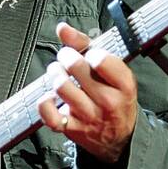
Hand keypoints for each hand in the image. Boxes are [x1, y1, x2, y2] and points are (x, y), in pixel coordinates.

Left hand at [37, 21, 137, 164]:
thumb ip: (88, 46)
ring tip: (58, 73)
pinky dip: (44, 102)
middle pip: (76, 68)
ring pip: (61, 86)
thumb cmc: (116, 101)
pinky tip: (50, 96)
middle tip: (67, 59)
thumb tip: (63, 28)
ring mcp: (88, 116)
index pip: (100, 59)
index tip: (89, 55)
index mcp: (123, 85)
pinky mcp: (71, 128)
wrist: (120, 139)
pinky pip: (49, 113)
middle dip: (66, 57)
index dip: (89, 51)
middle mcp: (107, 101)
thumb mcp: (115, 73)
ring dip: (54, 74)